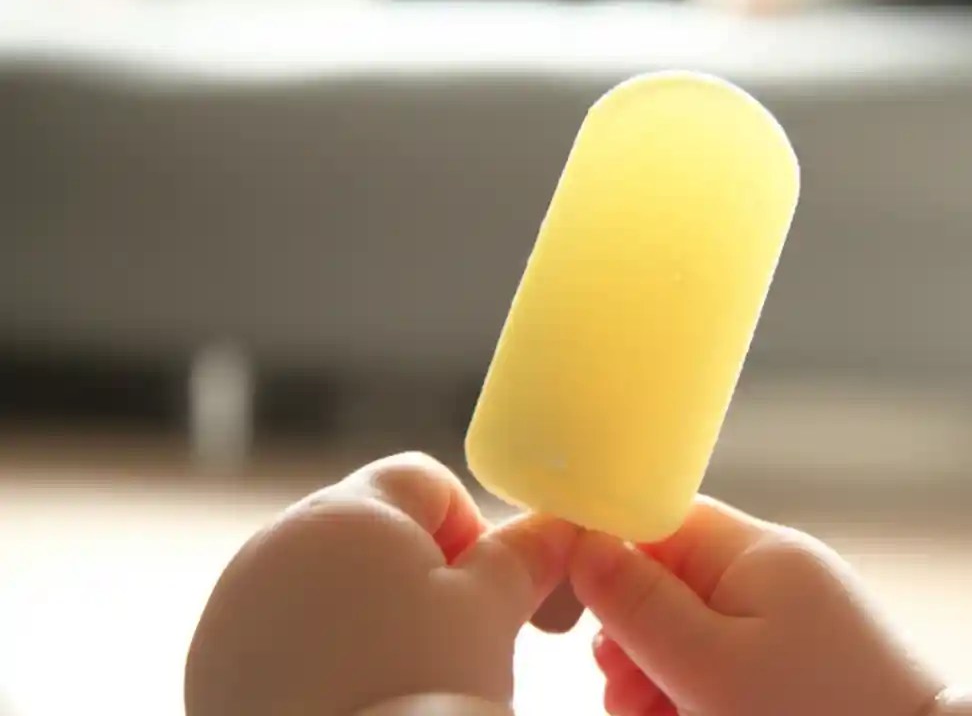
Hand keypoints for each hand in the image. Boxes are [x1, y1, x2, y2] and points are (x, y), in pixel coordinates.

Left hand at [185, 452, 576, 715]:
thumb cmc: (417, 687)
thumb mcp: (490, 613)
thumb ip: (521, 556)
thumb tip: (554, 527)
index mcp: (348, 510)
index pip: (423, 479)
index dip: (468, 528)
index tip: (484, 592)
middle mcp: (278, 539)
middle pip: (373, 530)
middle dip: (420, 574)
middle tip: (451, 642)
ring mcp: (236, 601)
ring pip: (328, 582)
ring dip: (369, 613)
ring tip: (397, 676)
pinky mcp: (215, 658)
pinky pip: (284, 630)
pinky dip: (320, 651)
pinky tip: (348, 694)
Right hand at [569, 496, 942, 715]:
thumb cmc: (814, 715)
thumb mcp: (709, 665)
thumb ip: (639, 603)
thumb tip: (581, 541)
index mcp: (757, 550)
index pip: (659, 518)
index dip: (610, 557)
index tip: (582, 612)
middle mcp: (773, 573)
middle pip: (668, 581)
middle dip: (632, 637)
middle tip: (624, 690)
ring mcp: (788, 618)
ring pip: (690, 629)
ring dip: (656, 673)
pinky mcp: (797, 659)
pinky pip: (725, 658)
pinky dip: (694, 689)